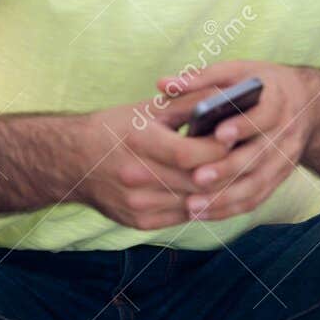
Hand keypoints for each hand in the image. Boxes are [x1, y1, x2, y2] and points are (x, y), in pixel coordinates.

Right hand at [71, 92, 233, 230]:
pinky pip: (183, 216)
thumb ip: (191, 103)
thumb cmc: (118, 128)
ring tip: (235, 172)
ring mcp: (136, 204)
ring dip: (218, 190)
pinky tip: (212, 190)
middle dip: (226, 169)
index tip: (236, 137)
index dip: (218, 147)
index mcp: (139, 142)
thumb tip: (231, 97)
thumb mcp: (150, 109)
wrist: (73, 161)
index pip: (190, 154)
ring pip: (194, 202)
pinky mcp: (139, 222)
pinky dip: (201, 204)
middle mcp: (135, 176)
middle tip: (246, 156)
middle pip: (196, 181)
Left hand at [156, 61, 319, 221]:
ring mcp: (284, 159)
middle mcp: (286, 133)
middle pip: (258, 156)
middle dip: (228, 169)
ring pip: (256, 184)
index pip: (265, 116)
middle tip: (197, 178)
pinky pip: (255, 198)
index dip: (244, 126)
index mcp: (278, 102)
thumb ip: (202, 78)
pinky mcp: (278, 178)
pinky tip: (202, 213)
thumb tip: (164, 84)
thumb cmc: (261, 85)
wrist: (305, 104)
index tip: (218, 134)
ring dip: (224, 197)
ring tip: (192, 205)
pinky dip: (228, 209)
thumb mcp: (238, 72)